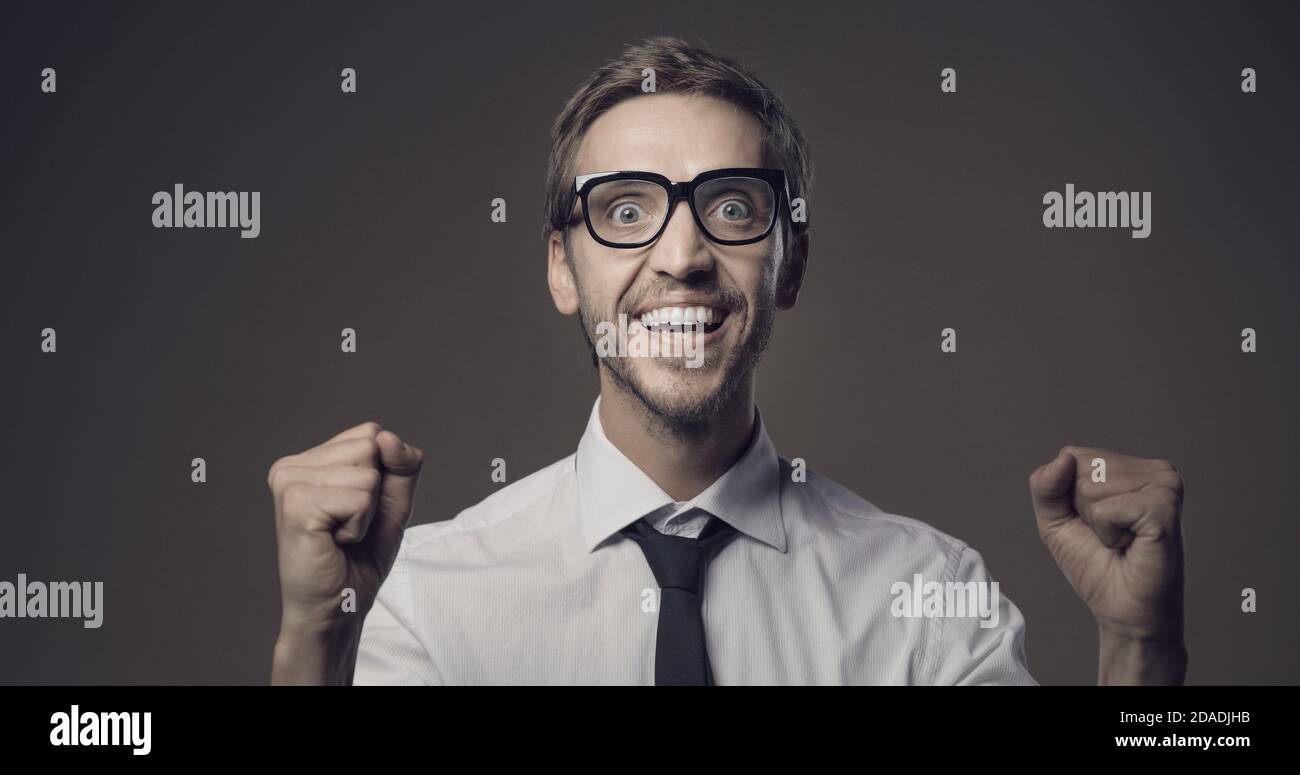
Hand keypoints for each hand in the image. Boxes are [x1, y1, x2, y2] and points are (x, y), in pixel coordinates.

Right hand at [268, 422, 423, 682]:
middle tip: (347, 526)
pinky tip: (334, 542)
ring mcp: (289, 482)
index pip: (372, 434)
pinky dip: (359, 526)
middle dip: (374, 494)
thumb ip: (402, 464)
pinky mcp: (295, 504)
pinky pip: (359, 499)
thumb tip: (386, 437)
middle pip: (371, 448)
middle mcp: (292, 465)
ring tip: (339, 535)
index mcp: (309, 459)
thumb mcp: (393, 502)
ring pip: (368, 475)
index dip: (382, 476)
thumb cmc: (360, 557)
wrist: (338, 607)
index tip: (357, 509)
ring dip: (366, 513)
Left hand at [1029, 446, 1186, 682]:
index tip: (1094, 522)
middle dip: (1081, 509)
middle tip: (1111, 534)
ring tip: (1122, 540)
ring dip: (1097, 522)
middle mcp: (1154, 470)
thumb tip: (1063, 458)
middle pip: (1080, 467)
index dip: (1067, 495)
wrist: (1122, 609)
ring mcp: (1164, 486)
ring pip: (1091, 486)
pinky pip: (1107, 509)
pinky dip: (1108, 533)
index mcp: (1131, 467)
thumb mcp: (1055, 520)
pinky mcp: (1164, 507)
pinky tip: (1131, 544)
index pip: (1072, 456)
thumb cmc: (1095, 564)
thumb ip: (1045, 485)